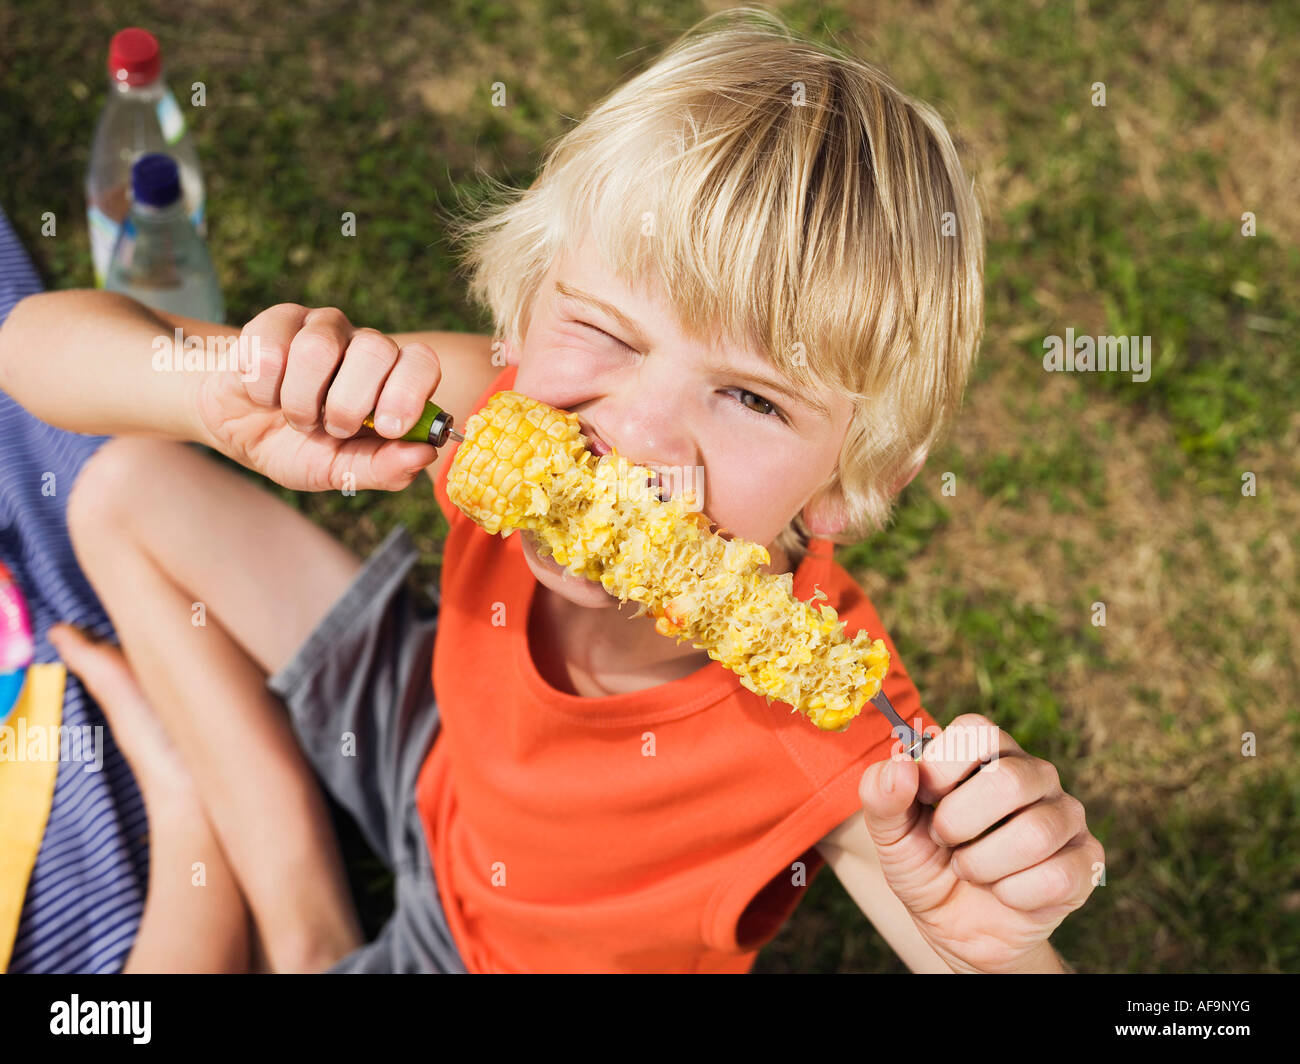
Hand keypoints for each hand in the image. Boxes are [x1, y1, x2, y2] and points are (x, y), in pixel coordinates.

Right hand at [195, 304, 440, 490]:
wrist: (239, 430)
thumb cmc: (299, 449)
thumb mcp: (341, 472)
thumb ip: (384, 468)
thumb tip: (425, 454)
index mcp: (392, 380)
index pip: (421, 363)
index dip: (410, 392)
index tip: (388, 427)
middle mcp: (365, 346)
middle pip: (375, 349)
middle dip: (348, 403)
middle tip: (332, 429)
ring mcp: (323, 327)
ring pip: (317, 348)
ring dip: (299, 402)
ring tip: (297, 418)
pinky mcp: (279, 319)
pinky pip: (270, 348)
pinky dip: (262, 389)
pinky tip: (265, 396)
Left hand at [859, 714, 1102, 972]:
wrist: (955, 927)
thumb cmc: (925, 863)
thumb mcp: (890, 832)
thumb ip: (881, 794)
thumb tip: (899, 766)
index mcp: (987, 750)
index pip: (976, 732)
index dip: (941, 769)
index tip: (925, 800)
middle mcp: (1034, 773)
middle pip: (1009, 780)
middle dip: (959, 823)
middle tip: (946, 841)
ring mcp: (1066, 815)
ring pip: (1035, 834)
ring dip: (982, 865)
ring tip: (970, 869)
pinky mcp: (1086, 861)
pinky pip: (1057, 877)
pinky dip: (1013, 894)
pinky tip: (1003, 893)